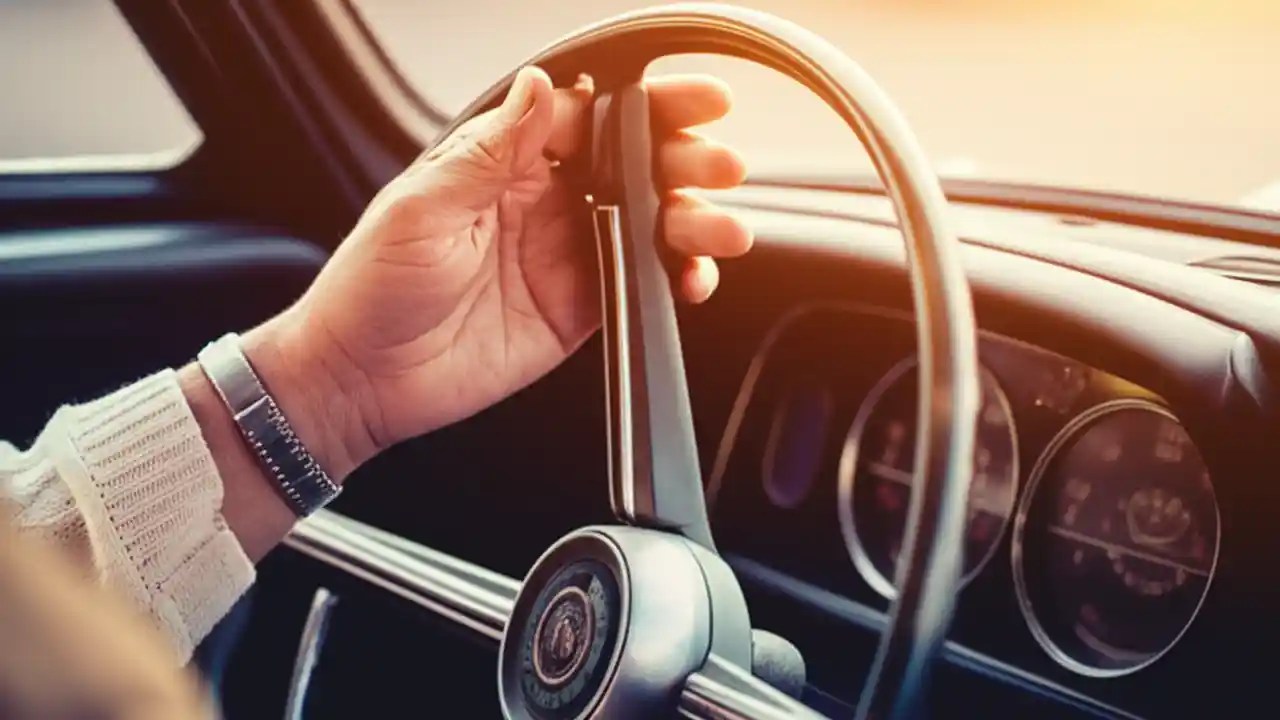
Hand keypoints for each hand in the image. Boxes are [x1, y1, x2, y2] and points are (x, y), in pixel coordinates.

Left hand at [246, 66, 750, 479]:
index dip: (649, 105)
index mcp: (505, 161)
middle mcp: (544, 201)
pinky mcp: (579, 308)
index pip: (592, 116)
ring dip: (694, 221)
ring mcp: (566, 255)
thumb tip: (542, 85)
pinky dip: (676, 279)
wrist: (362, 379)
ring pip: (651, 224)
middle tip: (720, 165)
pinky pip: (643, 284)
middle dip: (685, 159)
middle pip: (634, 165)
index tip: (694, 102)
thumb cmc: (372, 286)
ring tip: (724, 229)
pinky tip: (693, 278)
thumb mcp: (424, 207)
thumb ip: (491, 150)